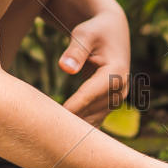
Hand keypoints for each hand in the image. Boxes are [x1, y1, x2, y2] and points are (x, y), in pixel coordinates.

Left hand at [57, 3, 131, 125]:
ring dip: (76, 128)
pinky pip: (95, 119)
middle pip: (93, 110)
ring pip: (95, 119)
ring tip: (51, 136)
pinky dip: (80, 127)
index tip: (53, 120)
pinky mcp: (111, 103)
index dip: (72, 107)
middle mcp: (121, 88)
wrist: (112, 31)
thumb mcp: (84, 35)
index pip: (90, 94)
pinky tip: (62, 135)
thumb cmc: (95, 31)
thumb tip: (65, 68)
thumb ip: (75, 51)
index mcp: (116, 72)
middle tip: (47, 133)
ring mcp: (117, 98)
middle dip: (72, 121)